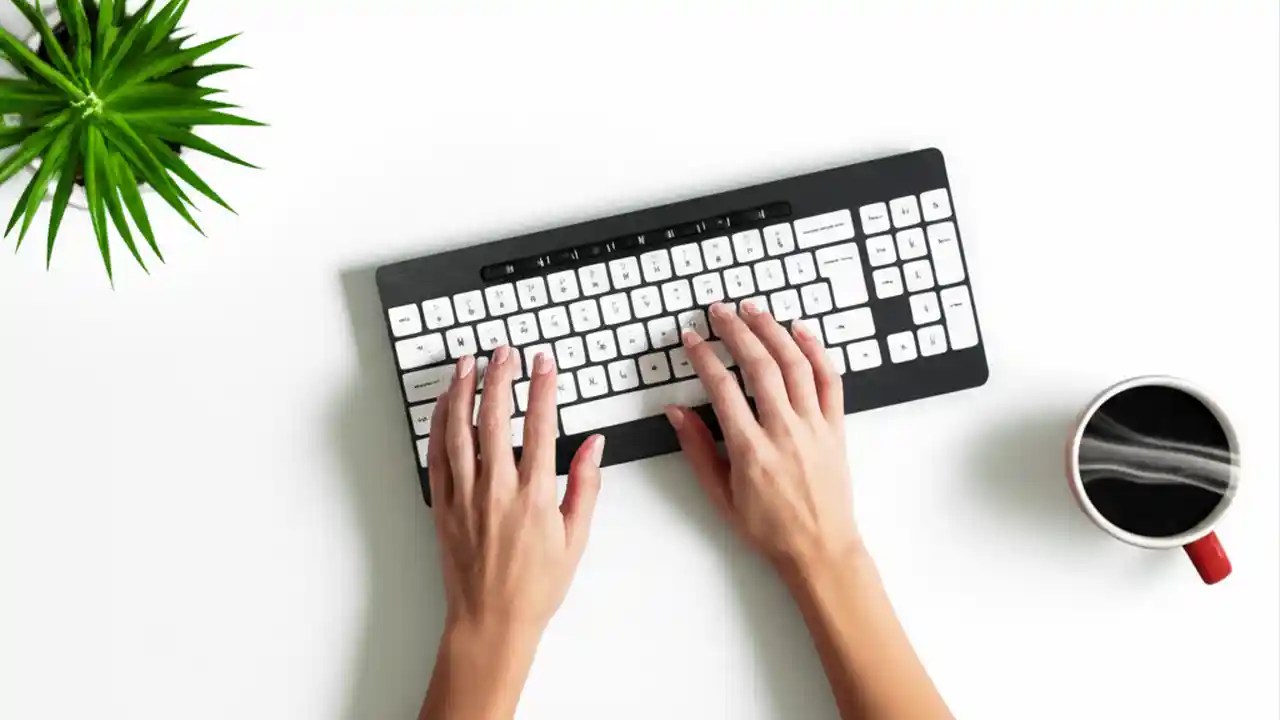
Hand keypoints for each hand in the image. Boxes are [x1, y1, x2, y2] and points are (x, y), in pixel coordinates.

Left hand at [427, 346, 604, 638]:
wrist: (491, 621)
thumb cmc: (535, 586)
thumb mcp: (576, 537)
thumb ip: (585, 486)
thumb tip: (593, 445)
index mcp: (534, 497)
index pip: (539, 427)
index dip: (543, 388)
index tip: (545, 363)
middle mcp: (497, 491)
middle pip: (496, 418)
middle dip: (501, 377)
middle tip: (505, 351)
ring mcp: (465, 497)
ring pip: (460, 431)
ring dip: (463, 391)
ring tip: (468, 363)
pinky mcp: (443, 507)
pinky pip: (437, 457)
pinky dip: (438, 426)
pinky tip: (443, 405)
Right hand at [665, 301, 859, 573]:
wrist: (820, 549)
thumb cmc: (769, 528)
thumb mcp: (720, 496)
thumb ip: (697, 450)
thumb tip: (676, 412)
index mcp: (751, 451)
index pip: (722, 388)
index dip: (704, 357)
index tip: (692, 338)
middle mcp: (784, 432)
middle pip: (759, 366)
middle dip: (736, 331)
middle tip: (719, 311)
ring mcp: (814, 427)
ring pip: (795, 364)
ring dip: (772, 331)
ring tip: (753, 310)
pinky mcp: (836, 428)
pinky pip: (830, 380)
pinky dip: (816, 350)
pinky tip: (800, 331)